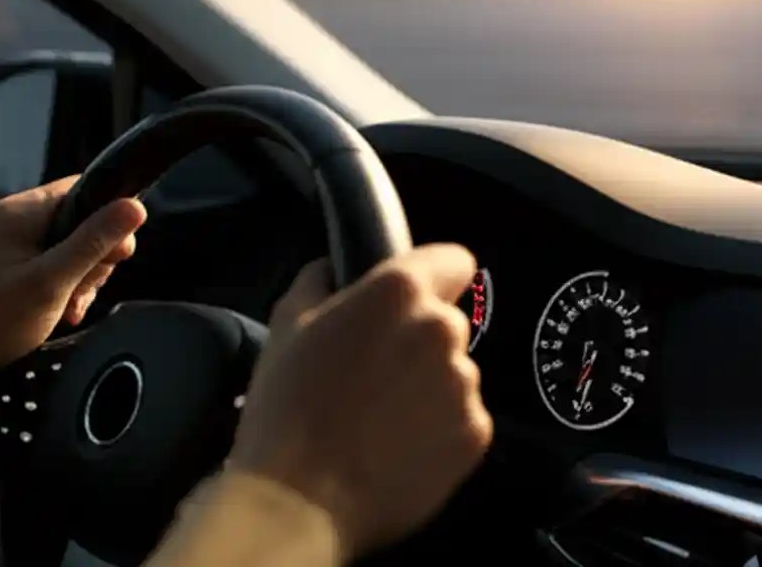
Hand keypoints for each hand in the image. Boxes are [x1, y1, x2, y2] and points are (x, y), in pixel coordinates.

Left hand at [0, 176, 145, 370]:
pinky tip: (67, 310)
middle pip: (88, 222)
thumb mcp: (52, 281)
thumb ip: (94, 242)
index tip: (117, 252)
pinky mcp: (23, 267)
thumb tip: (136, 206)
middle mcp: (23, 221)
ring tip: (70, 303)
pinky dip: (73, 288)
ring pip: (81, 248)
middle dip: (98, 258)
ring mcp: (21, 245)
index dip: (111, 216)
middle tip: (84, 285)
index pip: (85, 190)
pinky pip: (65, 267)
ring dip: (87, 278)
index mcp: (24, 211)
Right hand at [228, 245, 493, 558]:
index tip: (413, 297)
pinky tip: (396, 445)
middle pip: (446, 322)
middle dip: (417, 340)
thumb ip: (322, 280)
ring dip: (428, 386)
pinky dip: (438, 428)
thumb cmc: (285, 410)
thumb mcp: (287, 324)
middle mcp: (443, 331)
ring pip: (454, 371)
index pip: (454, 259)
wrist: (298, 502)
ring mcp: (465, 384)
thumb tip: (337, 268)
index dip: (434, 275)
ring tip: (379, 417)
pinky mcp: (476, 432)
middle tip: (373, 371)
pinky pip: (462, 417)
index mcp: (400, 292)